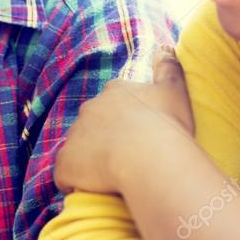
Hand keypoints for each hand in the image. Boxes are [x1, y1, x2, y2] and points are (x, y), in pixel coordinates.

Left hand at [54, 47, 194, 194]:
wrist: (149, 159)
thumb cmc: (167, 126)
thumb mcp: (175, 91)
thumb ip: (169, 67)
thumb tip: (164, 47)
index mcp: (114, 92)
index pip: (114, 106)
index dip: (125, 124)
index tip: (140, 139)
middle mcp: (88, 109)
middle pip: (94, 127)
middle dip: (106, 141)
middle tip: (129, 161)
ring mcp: (73, 137)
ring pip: (80, 151)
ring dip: (91, 163)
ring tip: (114, 180)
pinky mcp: (64, 164)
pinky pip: (66, 176)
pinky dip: (77, 184)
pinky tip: (96, 192)